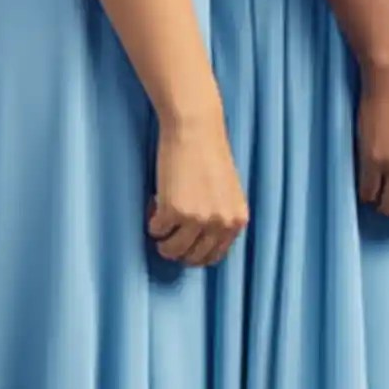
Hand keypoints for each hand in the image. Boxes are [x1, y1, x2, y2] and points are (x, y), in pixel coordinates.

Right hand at [148, 108, 249, 265]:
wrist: (196, 129)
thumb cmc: (210, 155)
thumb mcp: (227, 193)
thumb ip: (221, 217)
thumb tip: (201, 242)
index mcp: (237, 220)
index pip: (215, 256)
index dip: (196, 253)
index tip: (184, 245)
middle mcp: (221, 224)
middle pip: (193, 258)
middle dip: (177, 250)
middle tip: (168, 234)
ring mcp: (198, 220)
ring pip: (172, 250)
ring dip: (162, 240)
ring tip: (161, 220)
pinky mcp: (174, 211)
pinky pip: (156, 230)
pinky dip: (152, 221)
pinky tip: (155, 203)